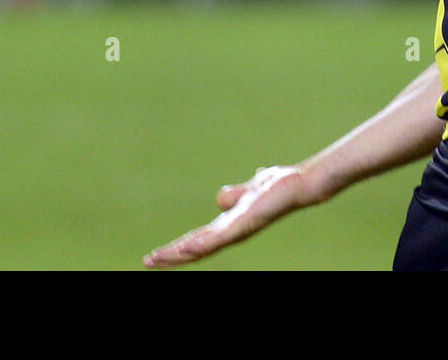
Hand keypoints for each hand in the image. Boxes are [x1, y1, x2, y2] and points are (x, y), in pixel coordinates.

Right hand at [143, 164, 315, 267]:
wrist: (299, 184)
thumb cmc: (278, 187)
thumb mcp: (248, 190)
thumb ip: (234, 195)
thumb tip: (220, 199)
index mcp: (229, 225)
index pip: (197, 241)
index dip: (177, 248)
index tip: (155, 254)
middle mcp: (232, 233)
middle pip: (195, 249)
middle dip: (171, 256)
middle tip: (147, 262)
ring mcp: (238, 231)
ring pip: (202, 248)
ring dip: (179, 253)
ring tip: (157, 259)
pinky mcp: (245, 224)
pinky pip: (220, 238)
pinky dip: (202, 244)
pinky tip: (186, 248)